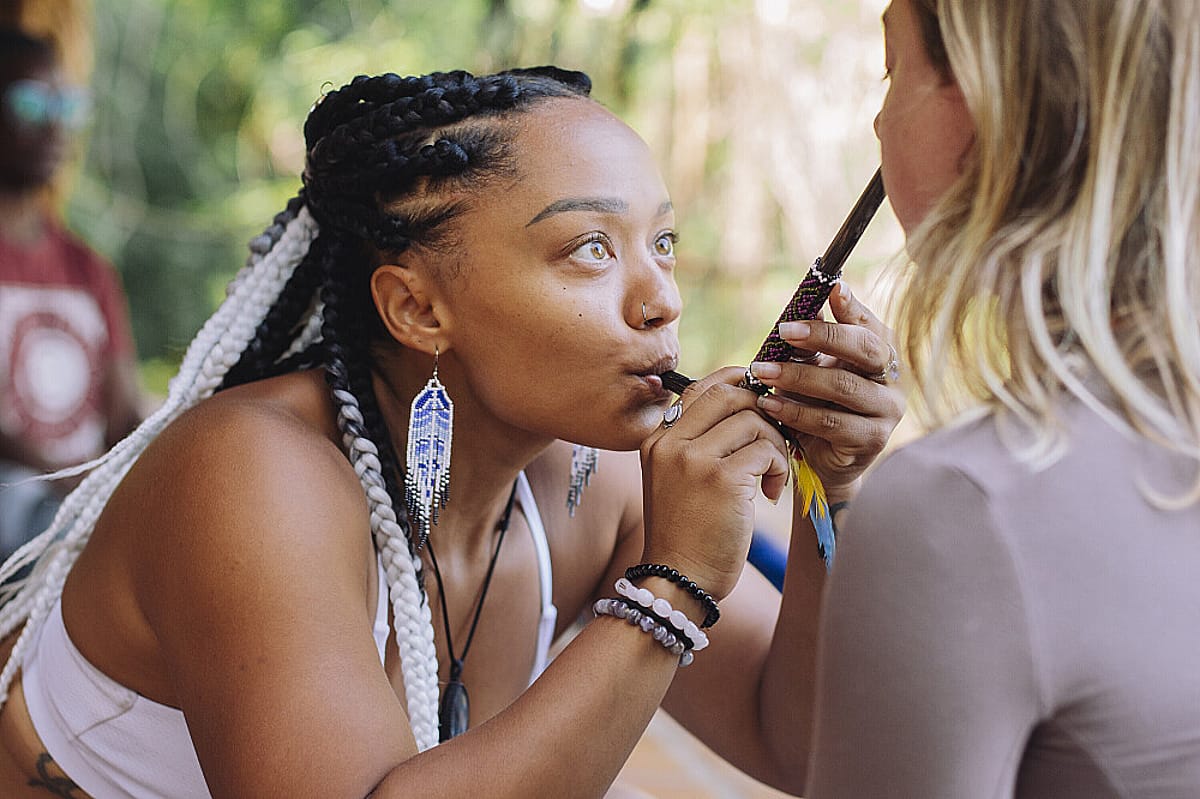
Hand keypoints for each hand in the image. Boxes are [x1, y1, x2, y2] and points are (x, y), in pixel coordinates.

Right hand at [639, 367, 790, 599]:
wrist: (677, 580)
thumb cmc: (686, 534)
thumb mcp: (677, 480)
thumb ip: (697, 443)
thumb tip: (745, 405)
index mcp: (657, 440)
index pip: (700, 388)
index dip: (735, 385)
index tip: (758, 401)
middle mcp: (671, 443)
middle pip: (728, 394)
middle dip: (761, 411)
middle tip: (772, 442)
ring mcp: (694, 459)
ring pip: (753, 420)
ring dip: (775, 445)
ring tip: (770, 476)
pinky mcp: (722, 479)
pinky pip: (766, 450)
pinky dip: (778, 468)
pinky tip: (769, 494)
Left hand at [749, 282, 904, 502]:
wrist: (825, 458)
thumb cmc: (818, 403)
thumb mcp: (815, 367)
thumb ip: (811, 341)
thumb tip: (804, 306)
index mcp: (882, 351)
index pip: (869, 323)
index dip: (851, 306)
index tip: (831, 288)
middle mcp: (893, 378)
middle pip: (865, 349)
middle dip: (823, 337)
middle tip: (784, 331)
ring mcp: (887, 411)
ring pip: (844, 387)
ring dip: (799, 377)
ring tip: (764, 371)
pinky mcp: (871, 440)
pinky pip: (831, 423)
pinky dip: (796, 412)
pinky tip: (770, 404)